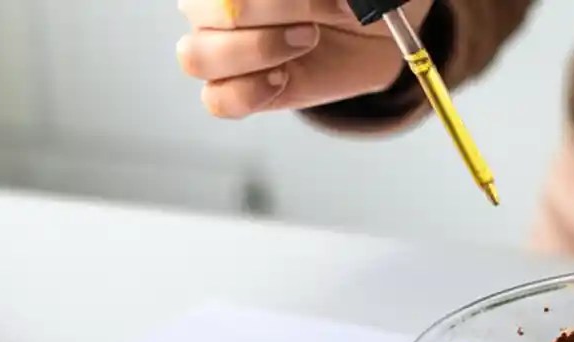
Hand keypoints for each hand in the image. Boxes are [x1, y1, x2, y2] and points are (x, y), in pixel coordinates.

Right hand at [177, 0, 433, 118]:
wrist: (377, 30)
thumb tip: (326, 1)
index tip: (327, 0)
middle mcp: (213, 4)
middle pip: (201, 10)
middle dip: (272, 10)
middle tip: (315, 19)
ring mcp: (219, 47)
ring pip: (196, 57)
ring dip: (256, 50)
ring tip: (306, 41)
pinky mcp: (237, 88)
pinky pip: (217, 100)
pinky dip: (250, 92)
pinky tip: (283, 78)